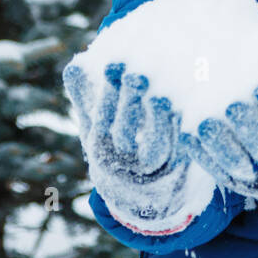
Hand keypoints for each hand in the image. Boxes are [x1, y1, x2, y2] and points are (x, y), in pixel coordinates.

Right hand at [63, 60, 195, 231]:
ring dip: (158, 120)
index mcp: (101, 148)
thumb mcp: (95, 123)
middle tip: (137, 76)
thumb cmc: (112, 143)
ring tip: (161, 95)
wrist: (137, 192)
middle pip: (124, 135)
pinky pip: (179, 152)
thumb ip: (85, 95)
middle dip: (130, 104)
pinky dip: (180, 131)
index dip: (108, 94)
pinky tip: (182, 107)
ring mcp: (150, 170)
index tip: (114, 65)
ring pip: (154, 147)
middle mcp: (123, 162)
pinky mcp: (175, 169)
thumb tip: (74, 68)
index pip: (102, 121)